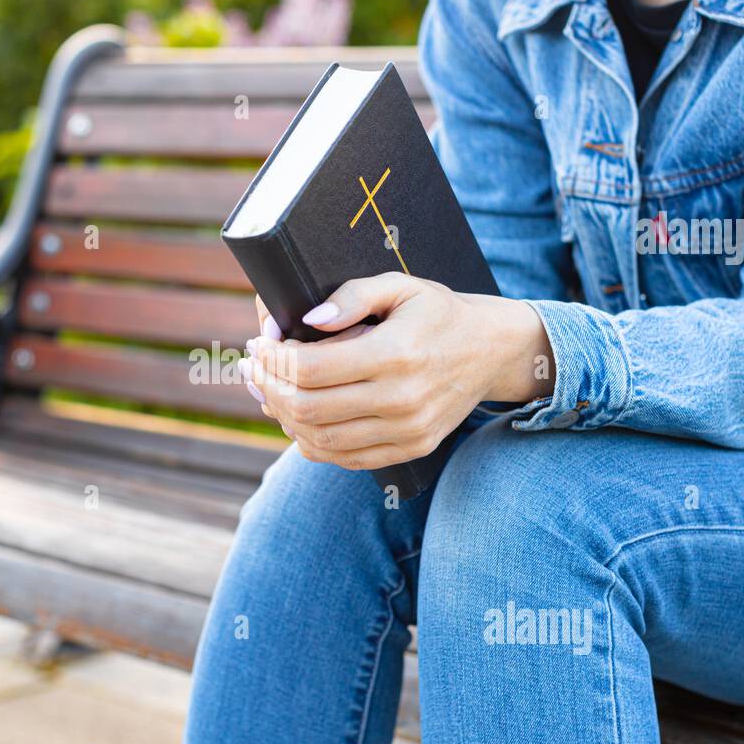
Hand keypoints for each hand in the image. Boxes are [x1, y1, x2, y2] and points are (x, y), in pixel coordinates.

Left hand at [239, 273, 554, 470]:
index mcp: (396, 354)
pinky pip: (343, 457)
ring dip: (281, 415)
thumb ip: (351, 297)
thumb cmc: (438, 313)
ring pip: (319, 439)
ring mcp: (406, 431)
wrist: (492, 351)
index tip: (258, 344)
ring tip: (265, 389)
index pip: (311, 369)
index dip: (272, 359)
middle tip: (251, 366)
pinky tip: (295, 416)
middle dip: (267, 385)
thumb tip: (305, 322)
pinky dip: (308, 441)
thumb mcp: (400, 286)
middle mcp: (401, 399)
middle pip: (308, 407)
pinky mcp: (409, 448)